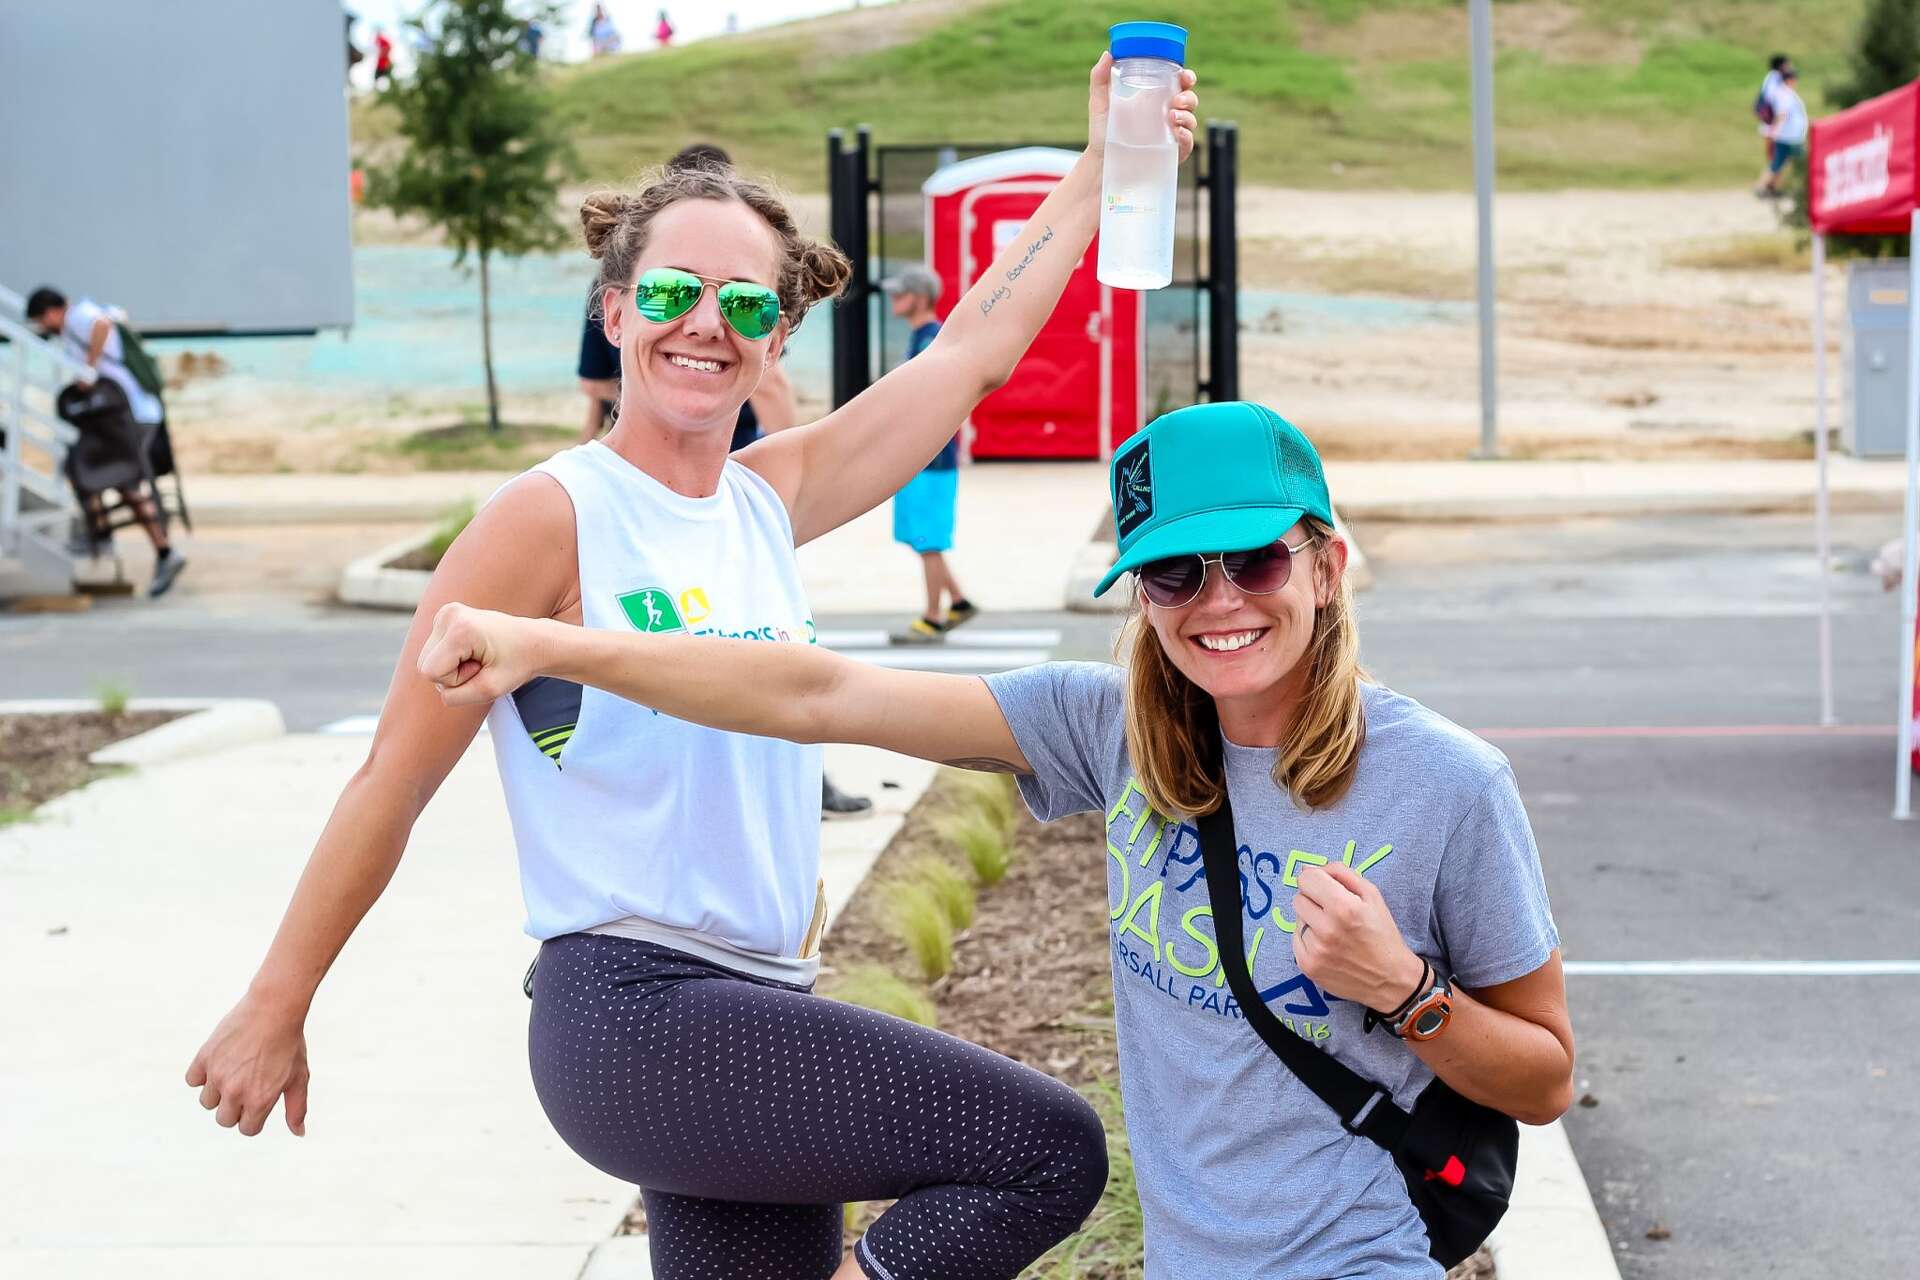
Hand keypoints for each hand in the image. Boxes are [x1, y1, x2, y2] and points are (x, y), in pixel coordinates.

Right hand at [184, 993, 310, 1136]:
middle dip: (236, 1107)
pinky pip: (192, 1080)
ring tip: (235, 1071)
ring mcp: (218, 1075)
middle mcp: (235, 1092)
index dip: (255, 1117)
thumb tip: (299, 1133)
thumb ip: (297, 1108)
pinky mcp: (205, 1057)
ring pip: (207, 1102)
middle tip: (248, 1084)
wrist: (274, 1008)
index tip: (260, 1099)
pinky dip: (201, 1075)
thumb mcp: (299, 1078)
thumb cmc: (290, 1044)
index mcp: (259, 1101)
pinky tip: (219, 1063)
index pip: (247, 1129)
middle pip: (224, 1119)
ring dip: (218, 1092)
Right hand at [417, 602, 544, 705]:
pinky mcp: (446, 615)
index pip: (431, 673)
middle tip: (482, 664)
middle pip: (425, 665)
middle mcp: (448, 614)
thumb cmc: (517, 665)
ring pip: (428, 659)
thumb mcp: (490, 690)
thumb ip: (455, 696)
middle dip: (453, 674)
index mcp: (459, 629)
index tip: (482, 669)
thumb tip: (432, 682)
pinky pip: (434, 651)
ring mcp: (446, 612)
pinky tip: (474, 649)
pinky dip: (452, 657)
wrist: (534, 641)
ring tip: (480, 657)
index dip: (456, 681)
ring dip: (453, 666)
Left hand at [1087, 53, 1199, 163]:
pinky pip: (1187, 143)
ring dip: (1187, 115)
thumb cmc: (1102, 132)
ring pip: (1191, 120)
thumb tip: (1107, 53)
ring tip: (1172, 116)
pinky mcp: (1172, 153)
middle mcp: (1166, 115)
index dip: (1187, 77)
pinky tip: (1177, 133)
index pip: (1178, 84)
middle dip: (1189, 96)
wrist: (1101, 162)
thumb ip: (1100, 79)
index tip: (1185, 76)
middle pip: (1189, 100)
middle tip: (1177, 99)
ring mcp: (1170, 134)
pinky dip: (1186, 136)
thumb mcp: (1099, 103)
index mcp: (1154, 99)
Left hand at [1291, 862, 1426, 1011]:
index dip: (1316, 879)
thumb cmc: (1383, 933)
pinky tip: (1327, 945)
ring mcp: (1315, 950)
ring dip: (1311, 920)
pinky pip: (1296, 939)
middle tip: (1332, 910)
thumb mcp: (1372, 895)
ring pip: (1297, 919)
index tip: (1325, 887)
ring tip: (1333, 931)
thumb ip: (1342, 873)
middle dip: (1314, 899)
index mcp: (1344, 907)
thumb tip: (1310, 867)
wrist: (1391, 979)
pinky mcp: (1307, 966)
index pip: (1307, 878)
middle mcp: (1327, 929)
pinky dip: (1308, 939)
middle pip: (1299, 898)